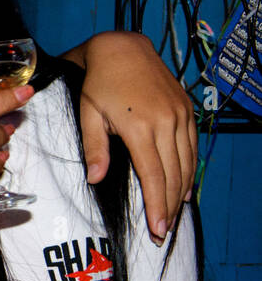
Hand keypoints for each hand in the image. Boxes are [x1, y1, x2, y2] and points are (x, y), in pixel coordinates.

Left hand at [76, 32, 195, 239]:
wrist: (122, 48)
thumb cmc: (99, 83)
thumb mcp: (89, 114)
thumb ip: (95, 148)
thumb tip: (95, 180)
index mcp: (140, 128)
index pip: (153, 176)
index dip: (156, 205)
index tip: (158, 229)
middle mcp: (167, 123)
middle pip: (173, 175)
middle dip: (169, 207)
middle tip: (164, 231)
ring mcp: (181, 115)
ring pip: (186, 164)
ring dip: (181, 192)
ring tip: (173, 215)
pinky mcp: (187, 110)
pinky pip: (192, 147)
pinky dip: (189, 170)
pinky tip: (185, 187)